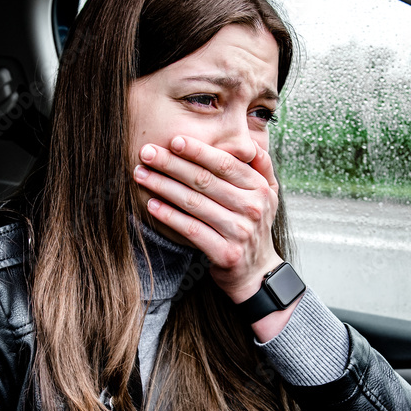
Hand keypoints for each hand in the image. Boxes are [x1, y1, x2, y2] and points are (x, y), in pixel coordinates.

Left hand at [133, 135, 284, 304]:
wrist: (257, 270)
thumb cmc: (254, 224)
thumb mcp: (269, 193)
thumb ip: (261, 165)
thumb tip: (248, 142)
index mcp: (260, 188)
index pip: (225, 164)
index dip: (198, 150)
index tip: (173, 140)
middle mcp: (252, 208)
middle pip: (204, 180)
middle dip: (172, 164)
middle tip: (146, 153)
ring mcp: (239, 232)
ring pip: (194, 203)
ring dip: (163, 186)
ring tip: (141, 174)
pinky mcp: (225, 253)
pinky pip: (191, 230)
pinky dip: (169, 216)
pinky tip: (151, 205)